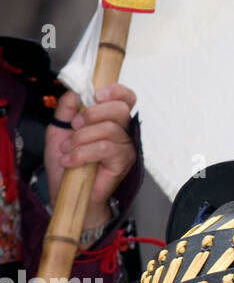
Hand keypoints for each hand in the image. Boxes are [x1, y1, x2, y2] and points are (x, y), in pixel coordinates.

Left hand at [44, 84, 137, 230]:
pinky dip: (82, 153)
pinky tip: (71, 161)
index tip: (96, 94)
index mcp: (109, 119)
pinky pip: (105, 148)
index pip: (125, 98)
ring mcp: (125, 146)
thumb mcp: (59, 129)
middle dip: (92, 114)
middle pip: (120, 109)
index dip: (115, 91)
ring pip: (109, 129)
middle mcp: (121, 131)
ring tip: (67, 150)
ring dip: (81, 138)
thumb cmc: (66, 163)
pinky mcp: (123, 162)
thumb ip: (66, 108)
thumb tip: (75, 92)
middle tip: (74, 126)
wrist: (65, 192)